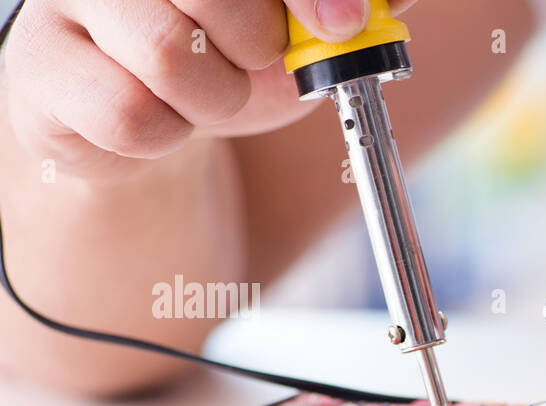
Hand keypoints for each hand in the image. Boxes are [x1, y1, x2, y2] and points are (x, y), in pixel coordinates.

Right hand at [3, 0, 417, 179]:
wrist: (145, 118)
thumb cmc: (226, 56)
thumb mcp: (302, 26)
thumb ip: (352, 4)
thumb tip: (390, 2)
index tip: (342, 24)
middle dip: (258, 45)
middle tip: (251, 60)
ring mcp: (67, 1)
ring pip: (170, 55)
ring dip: (216, 99)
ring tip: (207, 94)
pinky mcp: (39, 68)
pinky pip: (132, 118)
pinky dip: (169, 136)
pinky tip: (162, 119)